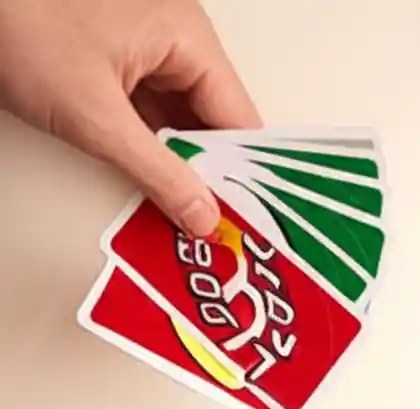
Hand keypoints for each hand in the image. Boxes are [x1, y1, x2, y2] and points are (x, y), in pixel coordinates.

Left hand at [0, 0, 259, 237]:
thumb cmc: (16, 21)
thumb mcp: (93, 115)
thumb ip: (157, 172)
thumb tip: (201, 214)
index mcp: (188, 36)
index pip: (239, 118)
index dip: (244, 174)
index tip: (244, 219)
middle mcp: (176, 36)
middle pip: (214, 119)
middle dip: (210, 172)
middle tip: (210, 223)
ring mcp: (146, 44)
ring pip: (182, 116)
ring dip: (179, 160)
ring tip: (182, 207)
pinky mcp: (117, 56)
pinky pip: (152, 107)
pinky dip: (152, 143)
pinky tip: (150, 175)